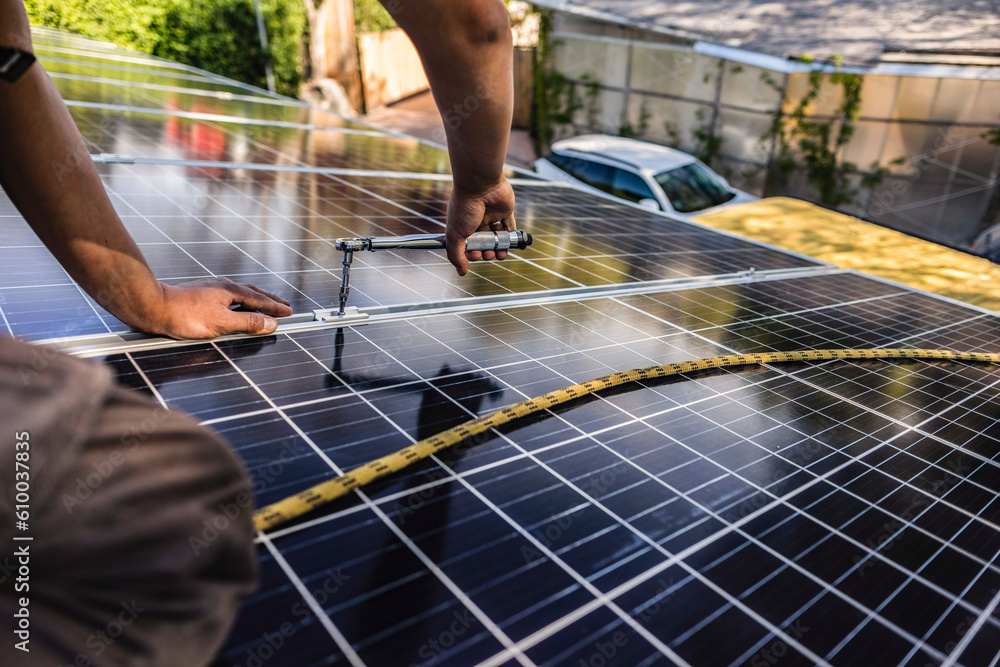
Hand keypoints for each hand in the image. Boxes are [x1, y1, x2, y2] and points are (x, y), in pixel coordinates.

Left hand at [149, 278, 292, 338]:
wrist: (152, 306)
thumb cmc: (184, 316)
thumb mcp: (221, 323)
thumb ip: (247, 323)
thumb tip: (270, 323)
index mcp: (231, 291)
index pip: (260, 300)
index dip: (276, 308)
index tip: (289, 313)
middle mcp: (222, 286)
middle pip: (253, 292)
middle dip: (269, 300)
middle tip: (283, 305)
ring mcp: (210, 289)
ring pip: (240, 293)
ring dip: (255, 299)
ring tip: (264, 305)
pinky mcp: (200, 294)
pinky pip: (229, 295)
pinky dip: (240, 301)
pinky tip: (235, 306)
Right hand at [445, 177, 515, 275]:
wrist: (480, 184)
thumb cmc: (465, 206)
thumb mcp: (455, 235)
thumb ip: (456, 254)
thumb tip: (461, 271)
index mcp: (463, 224)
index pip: (469, 244)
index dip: (473, 253)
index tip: (475, 255)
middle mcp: (477, 220)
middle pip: (484, 241)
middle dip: (487, 252)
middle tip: (488, 255)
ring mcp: (491, 215)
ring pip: (497, 236)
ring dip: (499, 248)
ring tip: (501, 255)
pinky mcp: (505, 211)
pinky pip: (509, 226)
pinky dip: (510, 237)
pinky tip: (510, 246)